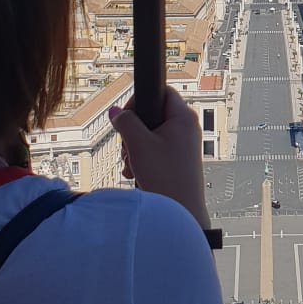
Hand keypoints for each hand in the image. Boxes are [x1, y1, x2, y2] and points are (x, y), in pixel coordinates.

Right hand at [109, 88, 208, 224]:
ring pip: (152, 134)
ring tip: (132, 164)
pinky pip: (157, 149)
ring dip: (135, 147)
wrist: (183, 212)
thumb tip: (115, 111)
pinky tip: (135, 172)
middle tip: (128, 147)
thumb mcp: (138, 145)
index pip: (161, 91)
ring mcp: (184, 144)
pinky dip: (143, 158)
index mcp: (183, 117)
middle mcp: (187, 128)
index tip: (127, 118)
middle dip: (134, 130)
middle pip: (153, 114)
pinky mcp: (179, 159)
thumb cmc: (166, 177)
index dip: (140, 100)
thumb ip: (125, 122)